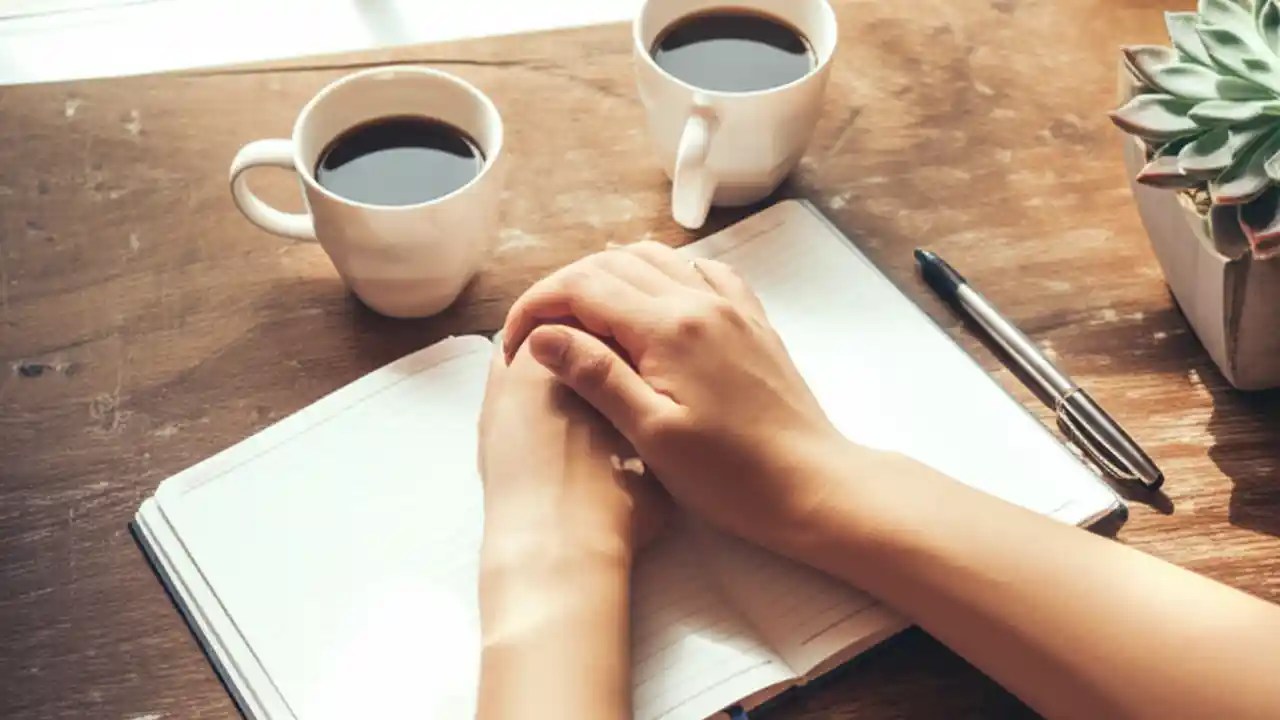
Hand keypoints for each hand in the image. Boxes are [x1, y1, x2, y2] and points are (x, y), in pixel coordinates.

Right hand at [500, 242, 848, 549]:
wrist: (814, 486)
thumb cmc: (732, 476)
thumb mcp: (652, 434)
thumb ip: (596, 375)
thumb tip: (543, 336)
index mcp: (670, 327)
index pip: (583, 287)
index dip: (536, 308)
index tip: (514, 349)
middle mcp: (700, 301)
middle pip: (612, 263)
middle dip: (563, 290)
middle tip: (537, 337)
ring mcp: (730, 307)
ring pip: (654, 258)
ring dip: (607, 277)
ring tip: (581, 321)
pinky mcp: (751, 321)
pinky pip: (699, 271)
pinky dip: (661, 274)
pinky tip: (650, 304)